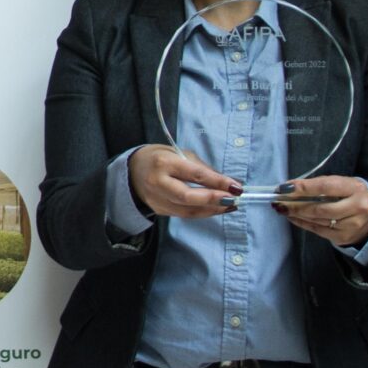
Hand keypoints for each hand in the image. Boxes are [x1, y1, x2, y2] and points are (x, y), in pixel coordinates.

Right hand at [128, 144, 242, 218]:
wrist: (131, 172)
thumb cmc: (159, 158)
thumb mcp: (178, 153)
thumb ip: (200, 167)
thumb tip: (226, 182)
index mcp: (164, 163)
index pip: (195, 175)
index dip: (218, 182)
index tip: (236, 186)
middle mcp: (158, 182)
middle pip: (188, 197)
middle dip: (214, 199)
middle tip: (233, 199)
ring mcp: (157, 199)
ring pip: (188, 210)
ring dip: (212, 210)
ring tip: (230, 206)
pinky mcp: (160, 210)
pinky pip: (184, 214)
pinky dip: (202, 213)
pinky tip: (215, 209)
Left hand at [275, 177, 367, 247]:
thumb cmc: (350, 195)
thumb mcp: (341, 184)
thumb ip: (319, 185)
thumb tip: (290, 188)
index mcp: (355, 188)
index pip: (326, 187)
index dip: (304, 187)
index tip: (285, 187)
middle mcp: (357, 207)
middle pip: (321, 208)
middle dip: (296, 205)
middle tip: (279, 202)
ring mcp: (352, 224)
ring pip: (318, 220)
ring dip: (296, 214)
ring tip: (282, 208)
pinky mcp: (344, 237)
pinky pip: (318, 230)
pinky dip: (302, 223)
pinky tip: (292, 217)